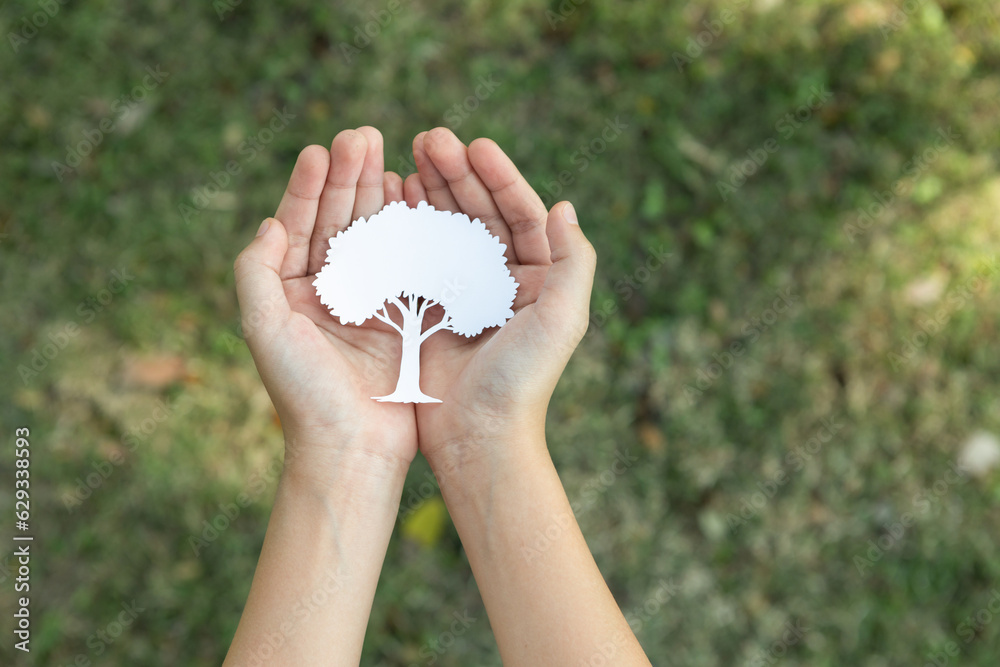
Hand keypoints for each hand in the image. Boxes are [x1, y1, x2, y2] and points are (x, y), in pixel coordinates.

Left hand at [234, 127, 417, 478]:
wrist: (353, 450)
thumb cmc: (303, 395)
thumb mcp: (264, 330)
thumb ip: (256, 273)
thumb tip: (268, 223)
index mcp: (290, 294)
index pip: (296, 226)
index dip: (307, 186)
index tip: (322, 149)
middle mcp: (327, 293)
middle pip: (336, 222)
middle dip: (348, 177)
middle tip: (364, 135)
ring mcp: (367, 302)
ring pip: (372, 236)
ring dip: (378, 194)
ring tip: (390, 153)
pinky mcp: (402, 317)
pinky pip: (406, 262)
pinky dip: (410, 230)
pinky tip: (415, 199)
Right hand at [400, 128, 596, 467]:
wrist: (478, 439)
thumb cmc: (523, 382)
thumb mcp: (561, 320)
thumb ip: (573, 262)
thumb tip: (564, 206)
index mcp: (540, 281)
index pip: (523, 214)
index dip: (500, 176)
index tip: (474, 144)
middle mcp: (504, 282)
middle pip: (482, 214)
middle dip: (457, 174)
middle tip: (428, 138)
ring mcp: (465, 294)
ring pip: (448, 229)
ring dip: (431, 191)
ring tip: (407, 157)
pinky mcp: (431, 310)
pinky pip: (418, 257)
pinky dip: (407, 227)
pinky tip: (393, 199)